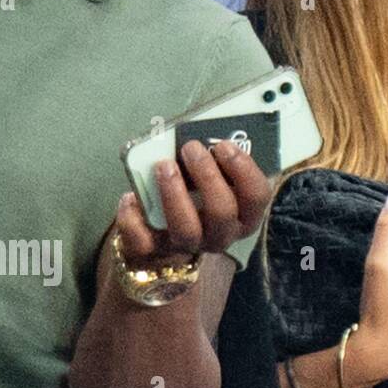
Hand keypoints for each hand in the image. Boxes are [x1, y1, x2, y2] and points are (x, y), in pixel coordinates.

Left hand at [115, 140, 272, 267]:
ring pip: (186, 229)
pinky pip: (144, 242)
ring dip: (175, 195)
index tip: (225, 145)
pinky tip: (130, 196)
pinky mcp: (155, 253)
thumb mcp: (217, 179)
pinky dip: (134, 219)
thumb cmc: (197, 195)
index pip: (257, 196)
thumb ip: (218, 162)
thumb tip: (204, 134)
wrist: (163, 234)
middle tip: (191, 148)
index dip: (244, 170)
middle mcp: (221, 234)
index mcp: (244, 215)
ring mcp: (189, 246)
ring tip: (164, 165)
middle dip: (207, 176)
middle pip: (222, 212)